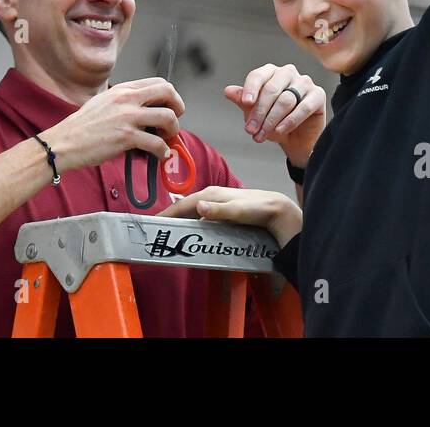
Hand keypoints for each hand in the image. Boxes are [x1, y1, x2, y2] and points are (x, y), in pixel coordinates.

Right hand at [40, 78, 183, 172]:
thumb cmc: (82, 126)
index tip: (170, 108)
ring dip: (173, 131)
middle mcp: (126, 98)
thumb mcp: (104, 102)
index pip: (159, 82)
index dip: (170, 96)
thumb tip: (146, 110)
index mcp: (122, 89)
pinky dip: (163, 151)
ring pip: (168, 117)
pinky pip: (157, 143)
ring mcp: (127, 117)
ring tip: (166, 140)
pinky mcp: (126, 137)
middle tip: (174, 122)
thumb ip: (125, 102)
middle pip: (168, 92)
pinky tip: (159, 156)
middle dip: (178, 108)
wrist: (64, 143)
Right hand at [160, 186, 302, 246]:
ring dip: (180, 221)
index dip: (167, 213)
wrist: (277, 210)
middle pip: (185, 208)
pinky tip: (190, 232)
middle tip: (155, 232)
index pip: (182, 204)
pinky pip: (200, 217)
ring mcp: (216, 203)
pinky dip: (192, 223)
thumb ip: (220, 210)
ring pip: (192, 212)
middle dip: (170, 218)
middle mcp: (211, 197)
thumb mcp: (240, 210)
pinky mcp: (221, 211)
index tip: (151, 224)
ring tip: (168, 234)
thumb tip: (199, 207)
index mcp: (211, 194)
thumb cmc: (259, 209)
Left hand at [224, 63, 324, 166]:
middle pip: (271, 89)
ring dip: (272, 120)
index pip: (258, 76)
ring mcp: (304, 82)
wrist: (295, 139)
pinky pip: (303, 107)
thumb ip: (243, 100)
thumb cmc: (273, 121)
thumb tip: (228, 91)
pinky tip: (280, 130)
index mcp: (270, 72)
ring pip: (286, 99)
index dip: (250, 89)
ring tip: (263, 135)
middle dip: (259, 112)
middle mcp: (288, 73)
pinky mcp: (318, 95)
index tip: (245, 103)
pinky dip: (289, 121)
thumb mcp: (254, 112)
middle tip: (251, 130)